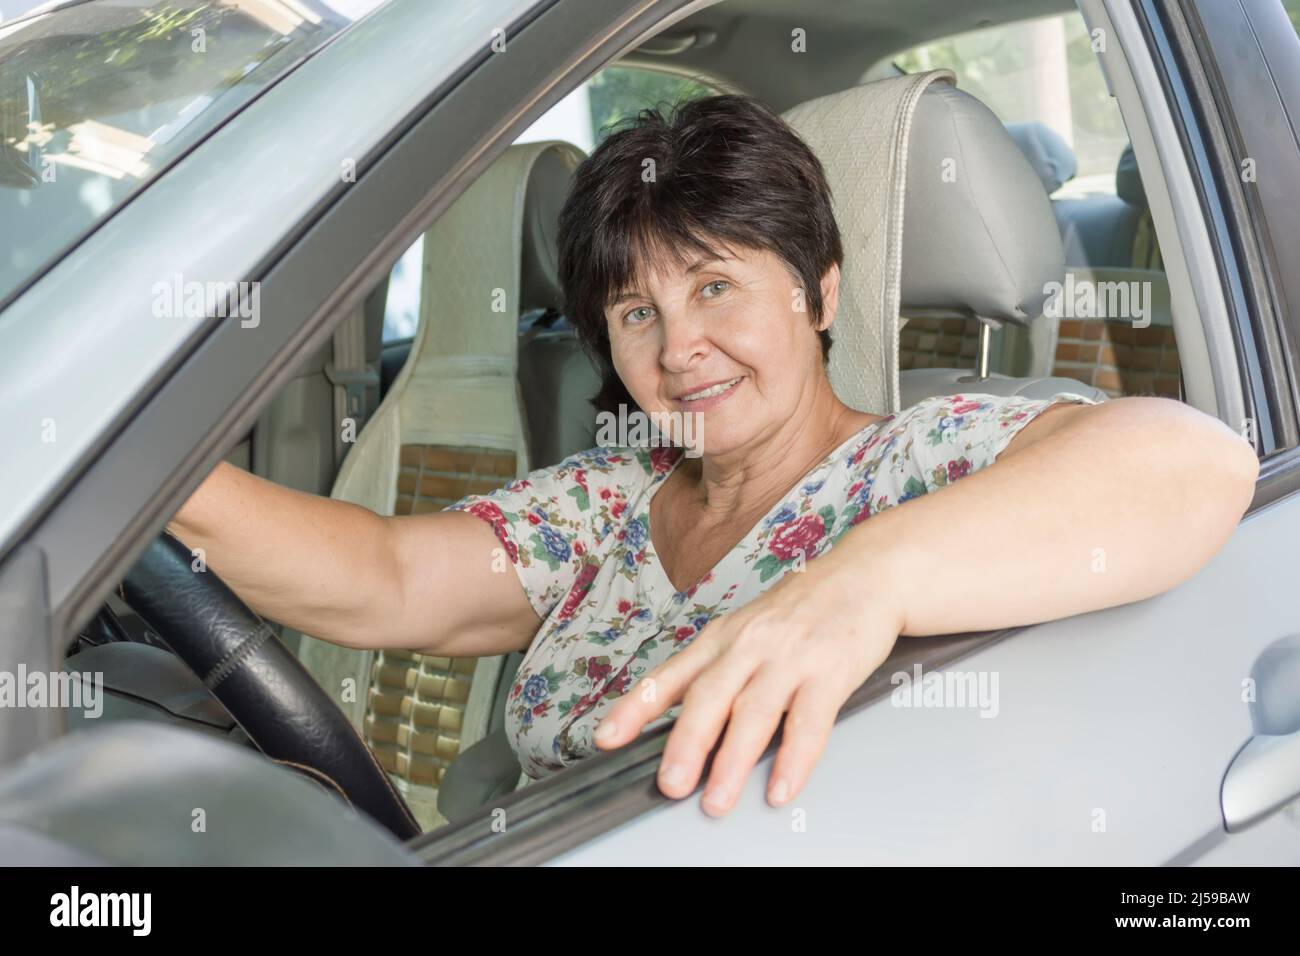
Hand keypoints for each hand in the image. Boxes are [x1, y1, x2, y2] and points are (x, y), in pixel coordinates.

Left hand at [593, 553, 903, 816]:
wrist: (864, 574)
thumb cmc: (801, 609)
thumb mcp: (746, 630)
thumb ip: (715, 672)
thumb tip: (681, 725)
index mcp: (721, 638)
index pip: (670, 675)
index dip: (635, 707)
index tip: (606, 737)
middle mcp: (749, 645)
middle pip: (708, 696)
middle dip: (685, 743)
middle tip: (670, 784)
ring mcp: (790, 656)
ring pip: (753, 712)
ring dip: (732, 761)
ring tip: (716, 799)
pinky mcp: (830, 670)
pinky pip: (809, 721)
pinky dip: (793, 759)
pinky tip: (779, 787)